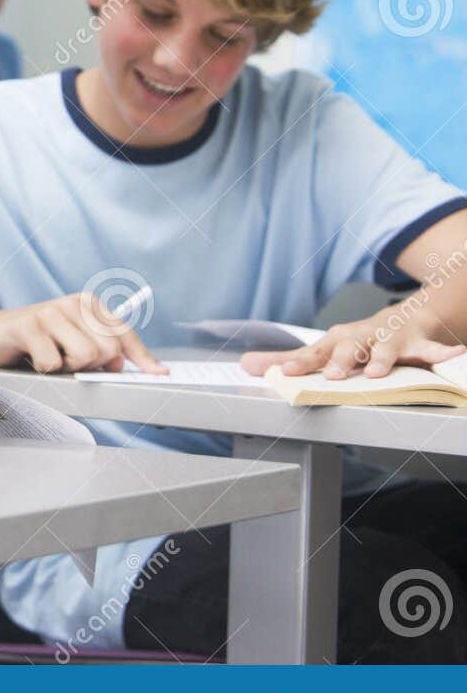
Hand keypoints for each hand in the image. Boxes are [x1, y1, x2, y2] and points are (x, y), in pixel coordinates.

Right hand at [0, 294, 164, 373]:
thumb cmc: (32, 343)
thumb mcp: (71, 343)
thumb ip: (99, 350)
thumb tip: (126, 366)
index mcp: (88, 304)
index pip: (124, 334)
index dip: (142, 358)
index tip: (159, 373)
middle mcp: (72, 303)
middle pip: (109, 350)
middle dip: (91, 366)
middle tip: (67, 362)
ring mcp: (50, 312)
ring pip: (85, 357)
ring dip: (66, 368)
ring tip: (49, 358)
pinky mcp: (28, 325)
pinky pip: (53, 363)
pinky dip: (43, 370)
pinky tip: (31, 358)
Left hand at [242, 308, 466, 380]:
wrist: (405, 317)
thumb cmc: (359, 339)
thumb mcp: (323, 348)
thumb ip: (287, 359)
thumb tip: (246, 364)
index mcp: (337, 341)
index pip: (314, 354)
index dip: (301, 364)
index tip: (286, 375)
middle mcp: (361, 337)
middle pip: (349, 348)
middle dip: (342, 361)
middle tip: (335, 375)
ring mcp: (390, 339)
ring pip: (387, 348)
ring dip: (383, 359)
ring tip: (377, 372)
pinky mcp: (418, 343)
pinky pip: (432, 349)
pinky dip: (442, 353)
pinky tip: (454, 355)